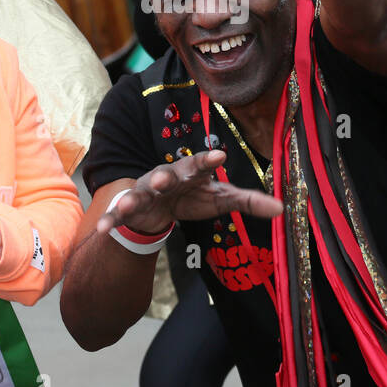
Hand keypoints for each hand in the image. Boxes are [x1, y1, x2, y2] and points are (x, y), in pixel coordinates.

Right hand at [97, 151, 282, 237]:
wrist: (159, 210)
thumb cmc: (193, 197)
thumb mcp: (221, 199)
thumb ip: (249, 202)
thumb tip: (283, 208)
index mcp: (190, 173)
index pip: (201, 165)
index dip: (208, 161)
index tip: (220, 155)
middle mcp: (165, 177)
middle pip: (167, 174)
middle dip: (165, 176)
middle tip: (166, 178)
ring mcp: (144, 192)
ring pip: (139, 193)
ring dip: (133, 197)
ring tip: (129, 203)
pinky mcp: (128, 210)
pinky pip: (118, 215)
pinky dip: (110, 222)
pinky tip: (102, 230)